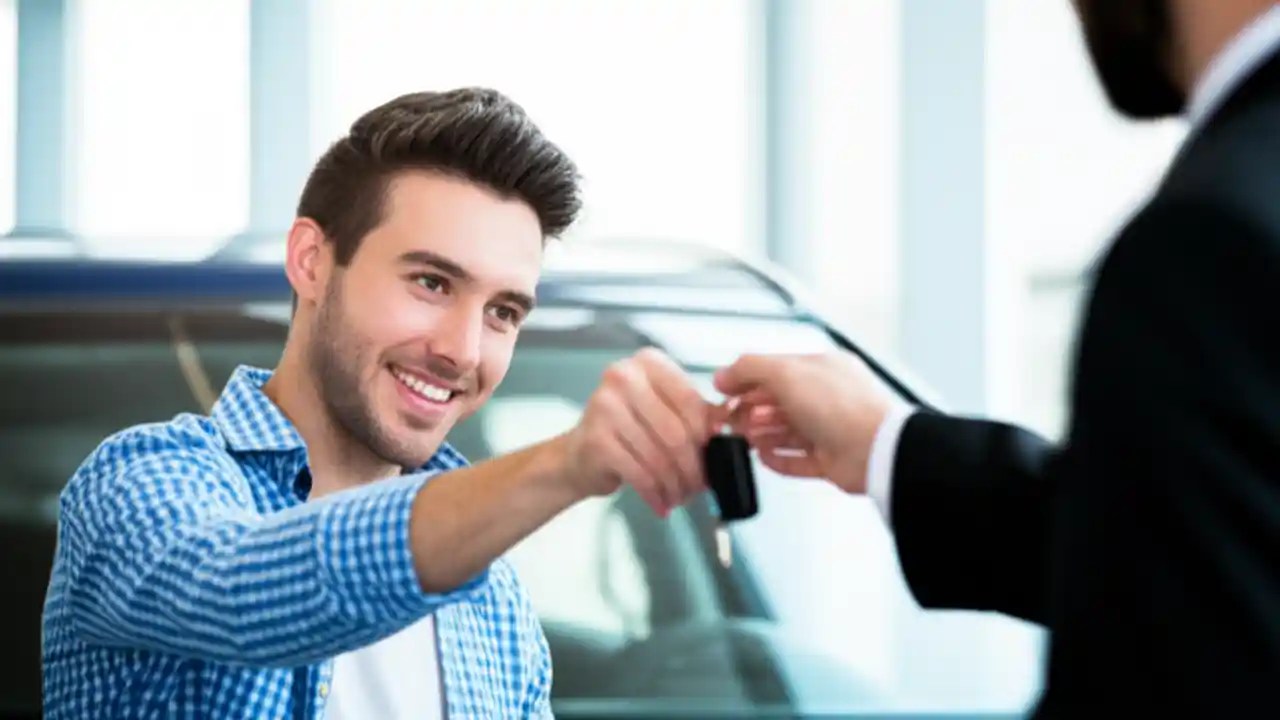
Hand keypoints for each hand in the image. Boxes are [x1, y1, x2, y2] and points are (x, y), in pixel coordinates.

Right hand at [560, 347, 717, 515]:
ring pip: (659, 456)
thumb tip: (730, 422)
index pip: (690, 400)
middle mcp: (623, 377)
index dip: (706, 433)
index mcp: (648, 363)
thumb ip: (698, 412)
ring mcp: (605, 406)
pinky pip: (639, 473)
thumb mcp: (665, 411)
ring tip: (680, 497)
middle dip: (692, 467)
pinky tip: (660, 504)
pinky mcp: (596, 440)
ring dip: (675, 485)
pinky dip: (655, 494)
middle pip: (676, 432)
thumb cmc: (629, 431)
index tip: (713, 455)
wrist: (580, 455)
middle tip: (698, 487)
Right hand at [714, 352, 894, 493]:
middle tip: (729, 419)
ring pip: (787, 431)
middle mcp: (827, 398)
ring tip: (743, 438)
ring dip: (762, 434)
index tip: (725, 391)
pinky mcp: (831, 460)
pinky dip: (778, 459)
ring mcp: (830, 430)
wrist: (873, 450)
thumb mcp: (786, 372)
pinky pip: (798, 460)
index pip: (777, 371)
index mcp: (822, 369)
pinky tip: (763, 457)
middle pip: (779, 403)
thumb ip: (750, 369)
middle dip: (751, 410)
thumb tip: (724, 374)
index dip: (748, 380)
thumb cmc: (841, 407)